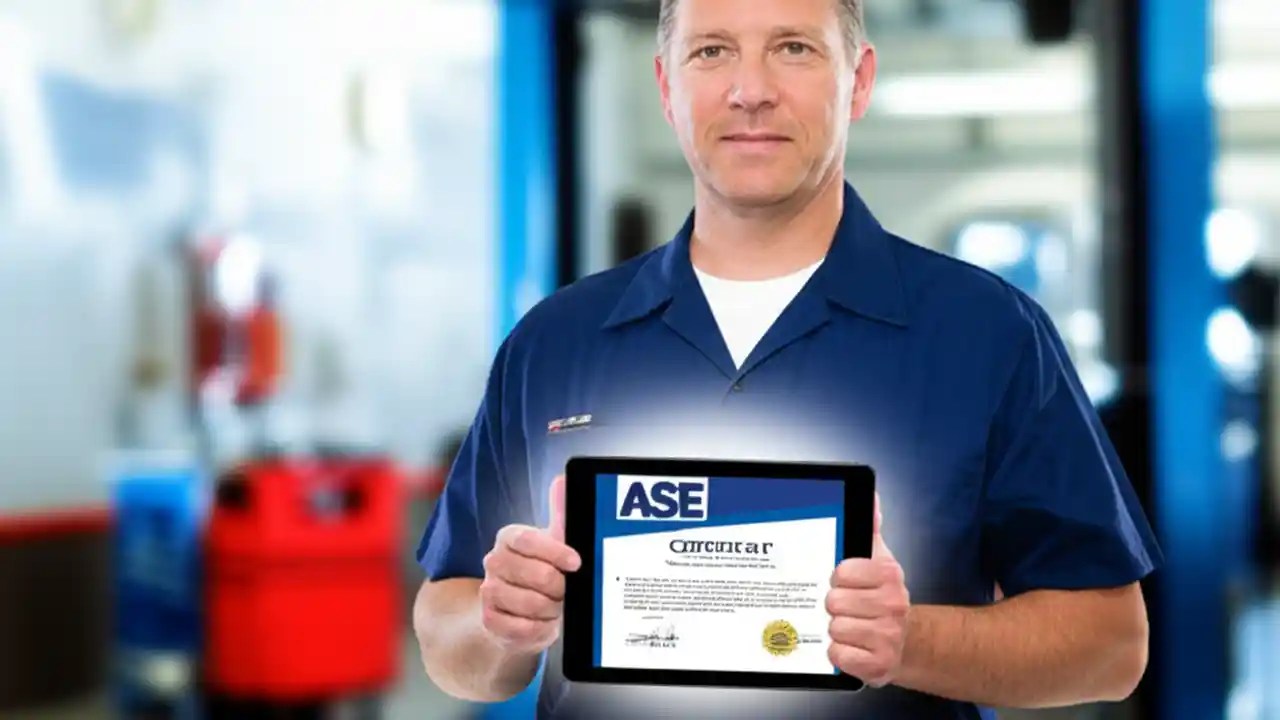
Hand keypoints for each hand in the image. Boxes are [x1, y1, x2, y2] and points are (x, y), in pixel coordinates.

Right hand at [479, 474, 581, 654]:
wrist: (517, 612)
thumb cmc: (540, 572)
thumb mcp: (554, 543)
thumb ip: (561, 513)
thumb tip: (562, 480)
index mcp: (509, 538)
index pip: (527, 539)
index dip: (554, 552)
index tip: (576, 562)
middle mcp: (494, 562)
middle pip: (532, 573)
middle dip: (559, 586)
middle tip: (567, 590)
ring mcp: (489, 591)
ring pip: (528, 602)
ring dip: (551, 608)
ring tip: (555, 606)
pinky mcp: (490, 620)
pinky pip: (521, 628)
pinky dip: (540, 628)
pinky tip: (543, 621)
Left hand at [826, 493, 909, 687]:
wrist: (909, 641)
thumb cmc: (884, 599)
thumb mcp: (880, 561)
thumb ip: (871, 529)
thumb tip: (872, 499)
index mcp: (889, 575)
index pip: (842, 572)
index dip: (838, 579)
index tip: (847, 584)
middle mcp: (893, 605)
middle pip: (834, 602)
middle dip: (835, 606)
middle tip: (848, 608)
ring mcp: (887, 637)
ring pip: (834, 629)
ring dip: (837, 630)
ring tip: (852, 627)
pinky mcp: (878, 665)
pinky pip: (838, 655)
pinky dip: (840, 653)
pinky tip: (853, 647)